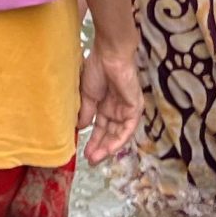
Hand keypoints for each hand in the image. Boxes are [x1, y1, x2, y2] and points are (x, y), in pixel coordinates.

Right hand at [78, 42, 142, 164]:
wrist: (109, 55)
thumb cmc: (96, 69)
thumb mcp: (87, 95)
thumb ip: (86, 112)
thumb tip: (80, 128)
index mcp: (105, 105)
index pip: (100, 127)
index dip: (92, 140)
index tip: (83, 152)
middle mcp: (117, 109)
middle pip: (109, 133)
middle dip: (99, 147)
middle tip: (90, 160)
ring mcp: (126, 109)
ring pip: (118, 134)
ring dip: (108, 147)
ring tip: (96, 158)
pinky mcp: (135, 108)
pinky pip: (128, 128)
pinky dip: (119, 139)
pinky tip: (109, 149)